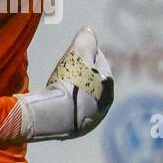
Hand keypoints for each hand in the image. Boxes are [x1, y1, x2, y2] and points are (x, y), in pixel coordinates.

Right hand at [16, 26, 114, 141]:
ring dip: (73, 89)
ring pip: (81, 98)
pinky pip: (69, 110)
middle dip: (82, 72)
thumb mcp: (79, 54)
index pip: (100, 63)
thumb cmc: (70, 82)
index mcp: (109, 89)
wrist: (53, 115)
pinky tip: (53, 97)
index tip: (76, 47)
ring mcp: (87, 122)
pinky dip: (64, 102)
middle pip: (92, 83)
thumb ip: (86, 40)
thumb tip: (89, 31)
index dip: (88, 52)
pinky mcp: (71, 131)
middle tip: (67, 64)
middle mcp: (102, 108)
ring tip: (59, 81)